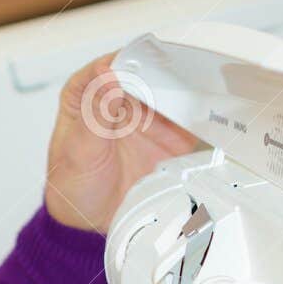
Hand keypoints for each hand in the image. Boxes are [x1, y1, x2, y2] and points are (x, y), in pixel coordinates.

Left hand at [44, 53, 200, 232]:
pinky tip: (208, 114)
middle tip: (178, 75)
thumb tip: (108, 78)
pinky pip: (189, 120)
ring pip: (170, 92)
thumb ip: (95, 116)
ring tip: (198, 91)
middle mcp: (120, 99)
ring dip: (185, 91)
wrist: (93, 222)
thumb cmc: (74, 185)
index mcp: (87, 93)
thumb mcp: (79, 152)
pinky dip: (200, 116)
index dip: (125, 61)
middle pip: (146, 73)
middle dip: (163, 71)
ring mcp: (148, 116)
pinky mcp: (172, 137)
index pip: (107, 66)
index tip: (141, 64)